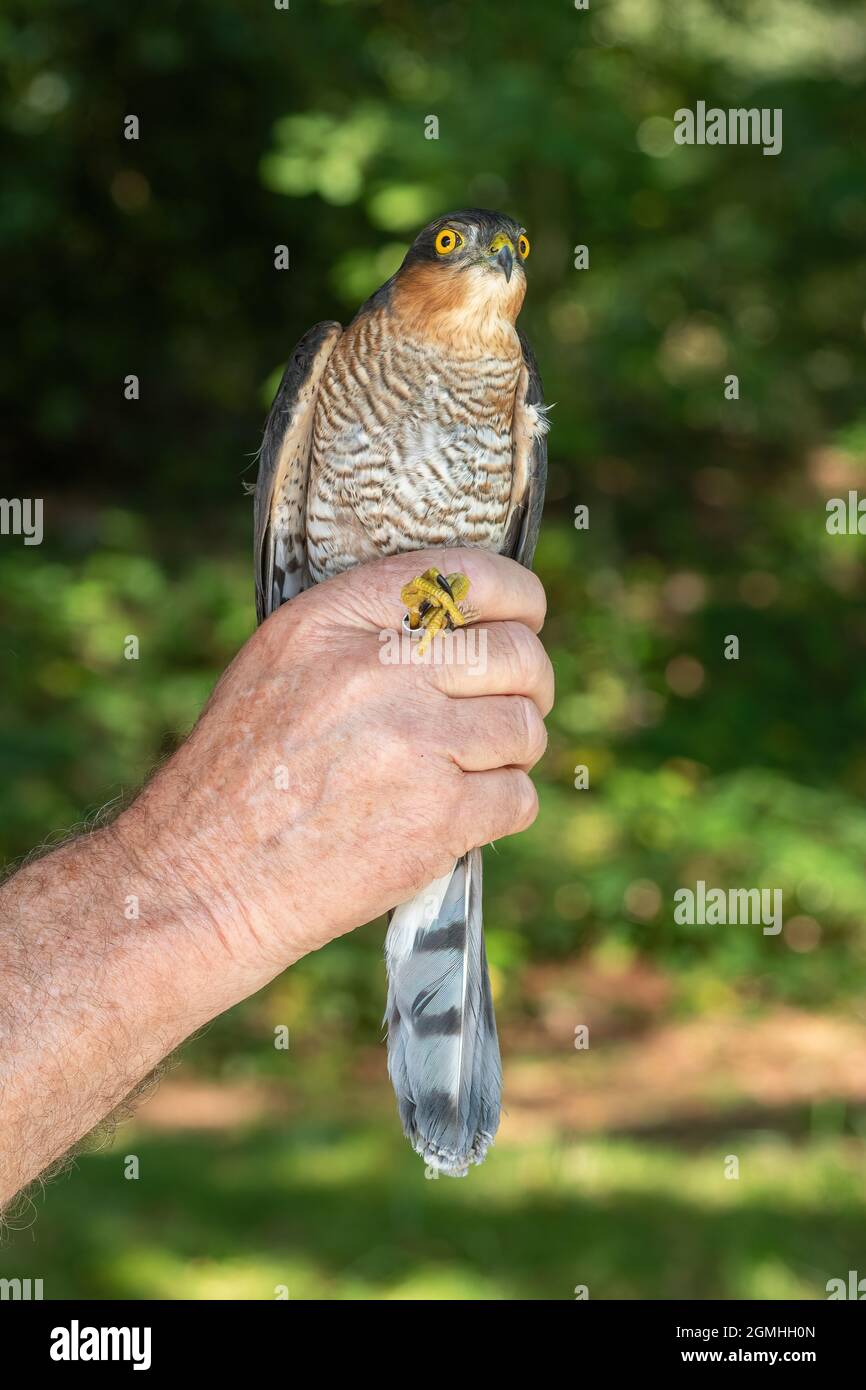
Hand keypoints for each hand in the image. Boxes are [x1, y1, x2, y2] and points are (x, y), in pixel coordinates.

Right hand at [115, 547, 552, 990]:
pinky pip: (518, 797)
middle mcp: (375, 673)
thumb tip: (467, 627)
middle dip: (529, 682)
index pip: (465, 576)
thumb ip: (362, 635)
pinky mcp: (436, 818)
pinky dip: (501, 809)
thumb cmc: (236, 779)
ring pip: (524, 728)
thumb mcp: (277, 669)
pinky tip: (460, 815)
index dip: (516, 596)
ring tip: (472, 768)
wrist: (202, 879)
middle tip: (515, 704)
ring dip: (512, 751)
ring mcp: (411, 745)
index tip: (524, 617)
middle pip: (514, 654)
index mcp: (331, 623)